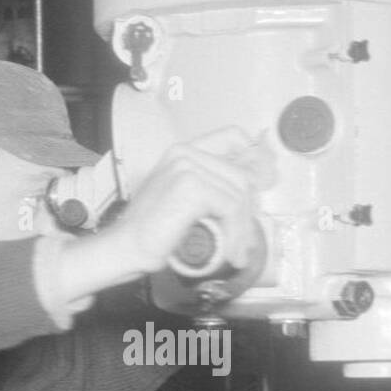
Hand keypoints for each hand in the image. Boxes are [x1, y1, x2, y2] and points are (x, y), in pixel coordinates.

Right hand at [38, 128, 274, 311]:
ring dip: (242, 230)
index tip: (264, 182)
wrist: (126, 248)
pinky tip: (231, 254)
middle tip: (245, 240)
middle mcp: (185, 153)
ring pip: (239, 194)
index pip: (232, 136)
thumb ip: (211, 189)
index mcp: (183, 151)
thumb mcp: (186, 203)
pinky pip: (231, 208)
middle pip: (241, 175)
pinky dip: (236, 235)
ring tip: (236, 253)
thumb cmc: (153, 232)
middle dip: (249, 211)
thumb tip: (252, 190)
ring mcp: (187, 167)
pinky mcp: (192, 187)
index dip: (255, 155)